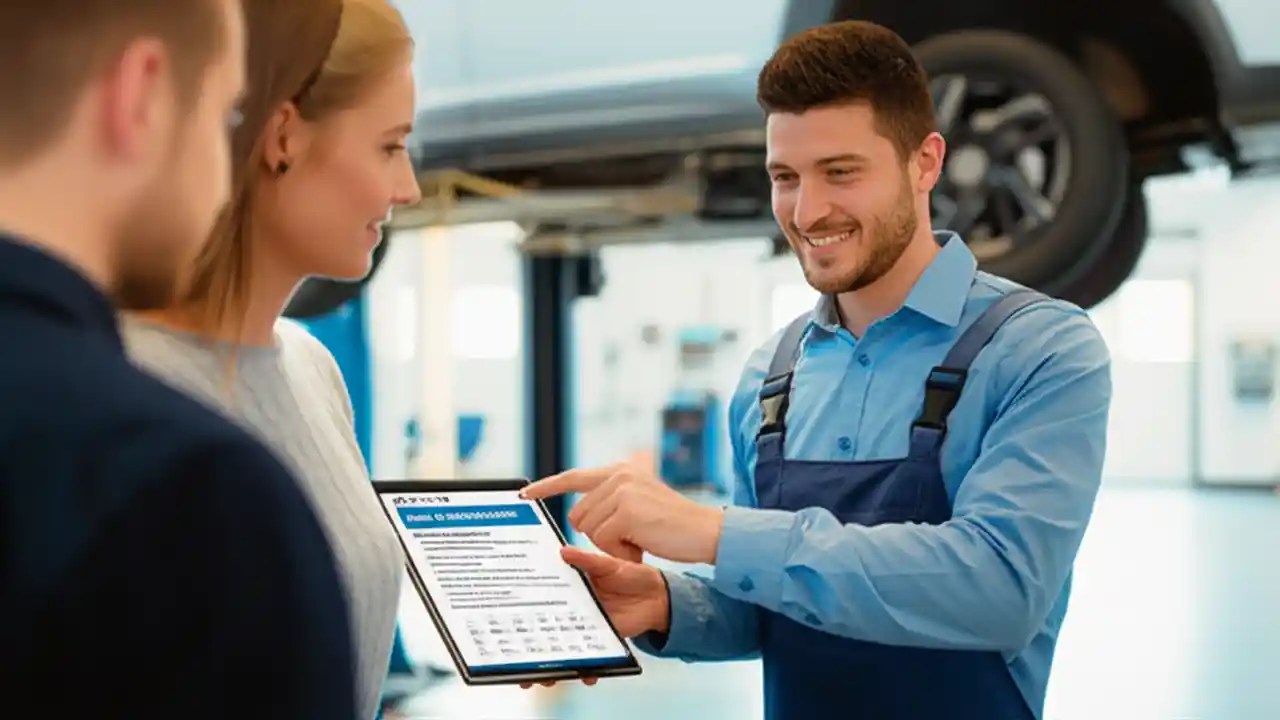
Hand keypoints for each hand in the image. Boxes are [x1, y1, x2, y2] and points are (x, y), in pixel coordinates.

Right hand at [520, 547, 668, 689]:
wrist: (659, 595)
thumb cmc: (632, 575)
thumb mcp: (609, 565)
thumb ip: (587, 561)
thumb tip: (563, 552)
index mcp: (572, 590)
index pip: (542, 599)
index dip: (526, 609)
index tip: (510, 617)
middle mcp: (575, 611)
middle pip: (548, 630)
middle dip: (534, 648)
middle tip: (522, 660)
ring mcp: (588, 628)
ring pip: (565, 648)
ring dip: (555, 664)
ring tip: (547, 678)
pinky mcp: (603, 641)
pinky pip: (590, 657)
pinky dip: (587, 669)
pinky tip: (585, 676)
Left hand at [523, 463, 724, 563]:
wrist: (706, 532)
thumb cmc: (673, 527)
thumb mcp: (639, 506)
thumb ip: (612, 502)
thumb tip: (579, 519)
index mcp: (621, 472)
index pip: (574, 477)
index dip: (547, 486)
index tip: (525, 494)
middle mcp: (619, 475)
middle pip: (579, 516)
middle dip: (600, 537)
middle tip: (631, 541)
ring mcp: (622, 490)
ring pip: (589, 530)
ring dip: (612, 546)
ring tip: (641, 541)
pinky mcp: (626, 510)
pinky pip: (603, 541)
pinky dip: (620, 551)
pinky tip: (643, 546)